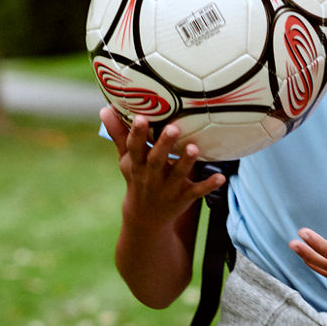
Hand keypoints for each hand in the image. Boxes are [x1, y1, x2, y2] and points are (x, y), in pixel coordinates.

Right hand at [104, 107, 222, 231]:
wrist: (145, 217)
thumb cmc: (138, 178)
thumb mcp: (127, 159)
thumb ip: (119, 134)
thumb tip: (105, 109)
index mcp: (137, 164)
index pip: (134, 148)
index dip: (136, 134)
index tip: (140, 117)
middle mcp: (151, 176)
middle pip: (156, 160)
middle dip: (164, 145)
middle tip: (173, 128)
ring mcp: (168, 188)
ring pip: (177, 174)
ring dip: (186, 162)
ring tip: (193, 148)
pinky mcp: (184, 197)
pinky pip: (197, 191)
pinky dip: (209, 185)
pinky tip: (221, 177)